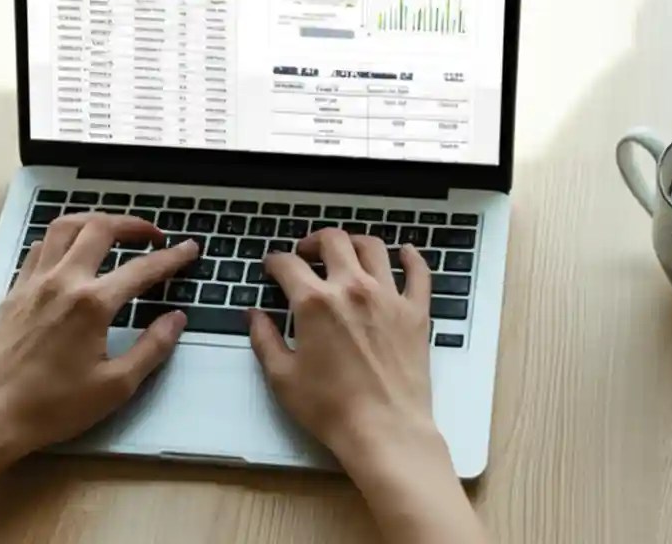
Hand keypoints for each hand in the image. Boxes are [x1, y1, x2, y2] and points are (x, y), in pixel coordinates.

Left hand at [0, 213, 197, 456]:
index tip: (190, 249)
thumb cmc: (54, 406)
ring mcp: (34, 283)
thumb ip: (152, 347)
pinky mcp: (14, 292)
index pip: (143, 269)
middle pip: (101, 228)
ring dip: (94, 221)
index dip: (172, 257)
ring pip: (64, 227)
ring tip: (113, 232)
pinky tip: (71, 255)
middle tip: (153, 235)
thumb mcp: (116, 386)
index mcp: (92, 304)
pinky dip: (62, 241)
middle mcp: (63, 282)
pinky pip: (40, 249)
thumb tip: (176, 319)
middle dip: (133, 224)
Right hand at [247, 229, 442, 474]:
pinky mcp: (415, 312)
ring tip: (345, 251)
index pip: (287, 264)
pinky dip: (411, 257)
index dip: (274, 261)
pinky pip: (418, 272)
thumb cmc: (331, 408)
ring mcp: (388, 296)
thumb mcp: (282, 377)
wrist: (384, 429)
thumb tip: (254, 315)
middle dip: (313, 242)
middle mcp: (352, 288)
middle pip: (332, 241)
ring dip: (354, 242)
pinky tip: (405, 253)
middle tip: (306, 253)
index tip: (271, 266)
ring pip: (373, 247)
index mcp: (314, 302)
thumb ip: (264, 339)